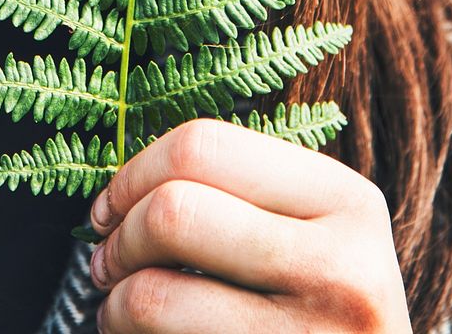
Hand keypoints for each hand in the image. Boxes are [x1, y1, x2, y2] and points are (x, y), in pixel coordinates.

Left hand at [88, 118, 411, 332]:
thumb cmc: (320, 302)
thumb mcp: (309, 230)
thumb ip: (238, 192)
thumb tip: (119, 192)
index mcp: (345, 200)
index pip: (203, 146)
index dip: (135, 171)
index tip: (111, 203)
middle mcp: (343, 270)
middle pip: (174, 212)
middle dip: (119, 235)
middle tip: (106, 257)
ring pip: (154, 296)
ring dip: (115, 301)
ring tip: (118, 305)